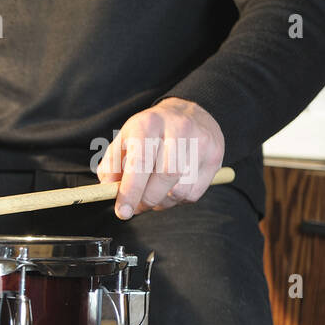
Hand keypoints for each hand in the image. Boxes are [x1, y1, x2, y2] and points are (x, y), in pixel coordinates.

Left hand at [96, 97, 224, 218]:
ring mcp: (200, 142)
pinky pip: (193, 193)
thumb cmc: (150, 132)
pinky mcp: (215, 156)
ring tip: (153, 196)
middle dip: (146, 200)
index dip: (130, 192)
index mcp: (149, 124)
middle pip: (164, 177)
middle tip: (136, 206)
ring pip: (180, 189)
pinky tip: (170, 190)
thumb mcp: (124, 140)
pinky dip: (177, 200)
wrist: (188, 113)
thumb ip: (112, 165)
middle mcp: (178, 129)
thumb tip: (109, 190)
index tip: (122, 212)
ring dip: (162, 203)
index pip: (140, 163)